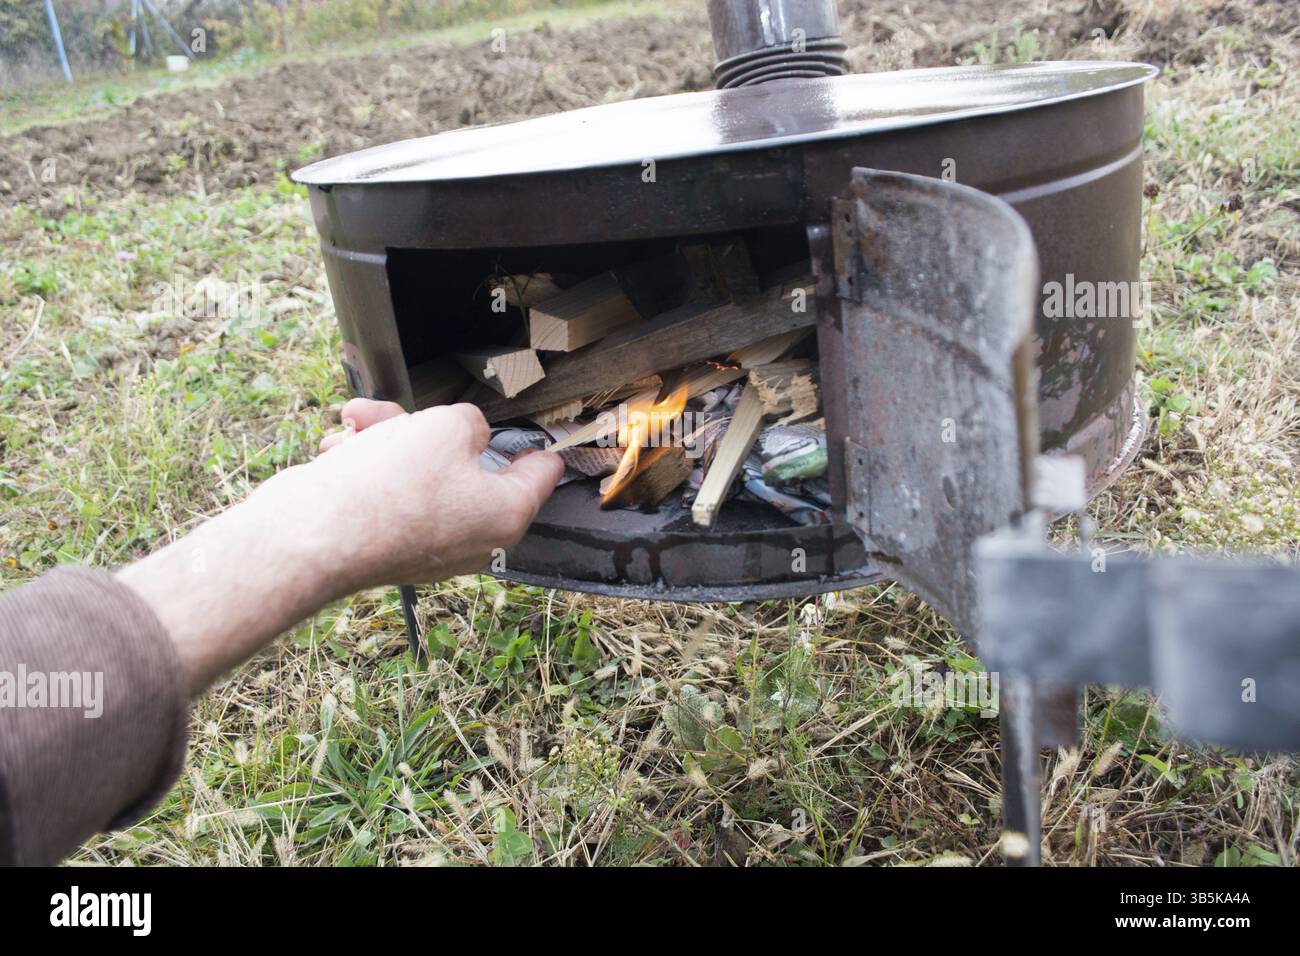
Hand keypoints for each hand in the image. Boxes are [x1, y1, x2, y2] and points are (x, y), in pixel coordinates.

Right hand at [308, 398, 563, 588]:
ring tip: (360, 420)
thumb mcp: (447, 426)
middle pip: (467, 465)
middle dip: (431, 429)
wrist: (314, 535)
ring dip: (388, 438)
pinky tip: (340, 448)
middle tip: (411, 414)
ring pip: (419, 471)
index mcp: (505, 515)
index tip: (545, 435)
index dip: (541, 445)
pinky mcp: (386, 545)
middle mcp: (472, 538)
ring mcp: (427, 546)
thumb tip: (463, 433)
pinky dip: (365, 464)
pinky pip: (387, 492)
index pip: (540, 475)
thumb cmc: (392, 484)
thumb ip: (468, 422)